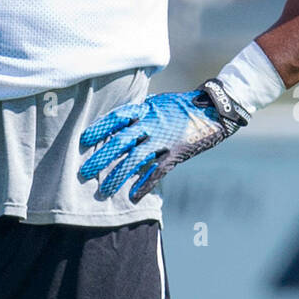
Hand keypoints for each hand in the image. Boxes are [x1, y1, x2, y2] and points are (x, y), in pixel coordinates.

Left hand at [79, 79, 248, 202]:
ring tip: (105, 189)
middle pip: (120, 142)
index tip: (84, 140)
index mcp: (145, 109)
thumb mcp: (158, 102)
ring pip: (135, 160)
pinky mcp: (177, 152)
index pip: (116, 117)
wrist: (214, 109)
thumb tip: (119, 122)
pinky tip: (133, 196)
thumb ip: (139, 112)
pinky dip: (145, 184)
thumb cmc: (182, 106)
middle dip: (101, 158)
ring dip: (118, 175)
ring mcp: (164, 138)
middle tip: (85, 171)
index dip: (99, 129)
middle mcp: (152, 123)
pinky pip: (157, 171)